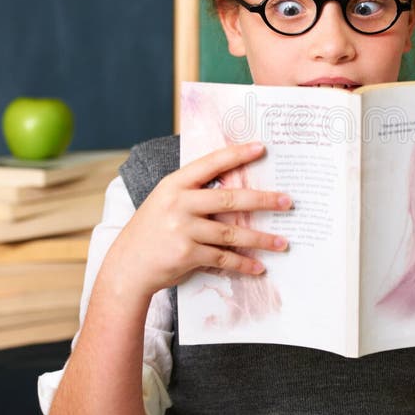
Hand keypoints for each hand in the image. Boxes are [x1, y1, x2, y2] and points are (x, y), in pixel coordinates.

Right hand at [101, 142, 291, 301]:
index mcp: (174, 184)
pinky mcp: (187, 254)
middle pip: (230, 199)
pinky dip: (243, 263)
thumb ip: (194, 193)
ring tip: (282, 242)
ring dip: (260, 239)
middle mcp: (179, 203)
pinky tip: (259, 267)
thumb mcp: (166, 202)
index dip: (237, 154)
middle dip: (263, 200)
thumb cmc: (152, 231)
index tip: (262, 148)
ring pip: (232, 232)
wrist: (127, 266)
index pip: (211, 164)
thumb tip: (236, 189)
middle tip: (287, 202)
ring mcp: (183, 229)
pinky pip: (223, 258)